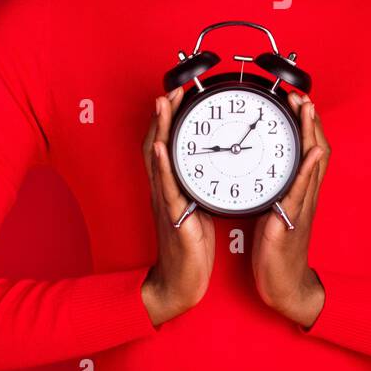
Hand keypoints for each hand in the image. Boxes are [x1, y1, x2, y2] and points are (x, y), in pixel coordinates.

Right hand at [141, 85, 215, 325]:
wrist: (181, 282)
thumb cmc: (191, 247)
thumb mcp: (197, 207)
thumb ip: (198, 184)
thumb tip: (211, 163)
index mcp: (173, 186)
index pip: (168, 145)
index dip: (170, 119)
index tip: (177, 94)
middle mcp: (165, 189)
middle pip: (158, 143)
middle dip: (164, 115)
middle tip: (170, 89)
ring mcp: (166, 201)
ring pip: (159, 159)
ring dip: (159, 129)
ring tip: (163, 103)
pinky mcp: (174, 216)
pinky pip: (166, 187)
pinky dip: (161, 165)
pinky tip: (160, 147)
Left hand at [250, 91, 328, 328]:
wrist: (284, 285)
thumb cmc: (275, 250)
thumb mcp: (273, 210)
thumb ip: (273, 186)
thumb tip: (263, 165)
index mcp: (295, 191)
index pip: (304, 150)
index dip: (304, 125)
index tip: (297, 101)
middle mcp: (302, 195)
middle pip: (313, 149)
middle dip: (309, 121)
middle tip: (302, 95)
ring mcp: (300, 206)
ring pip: (310, 163)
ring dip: (310, 134)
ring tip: (307, 109)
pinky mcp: (291, 220)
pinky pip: (301, 191)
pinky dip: (307, 170)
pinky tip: (311, 153)